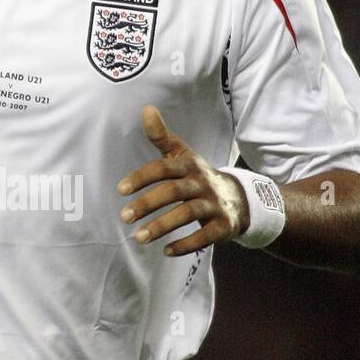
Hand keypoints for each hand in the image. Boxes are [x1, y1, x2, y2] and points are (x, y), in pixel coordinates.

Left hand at [116, 105, 248, 257]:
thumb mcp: (182, 155)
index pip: (164, 167)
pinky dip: (186, 244)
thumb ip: (162, 136)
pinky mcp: (223, 225)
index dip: (142, 177)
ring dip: (162, 226)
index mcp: (189, 165)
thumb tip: (145, 108)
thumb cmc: (198, 176)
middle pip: (174, 191)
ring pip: (188, 213)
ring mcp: (214, 204)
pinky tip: (166, 251)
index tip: (120, 190)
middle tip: (124, 217)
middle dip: (148, 204)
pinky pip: (205, 236)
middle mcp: (202, 182)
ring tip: (138, 237)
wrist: (239, 198)